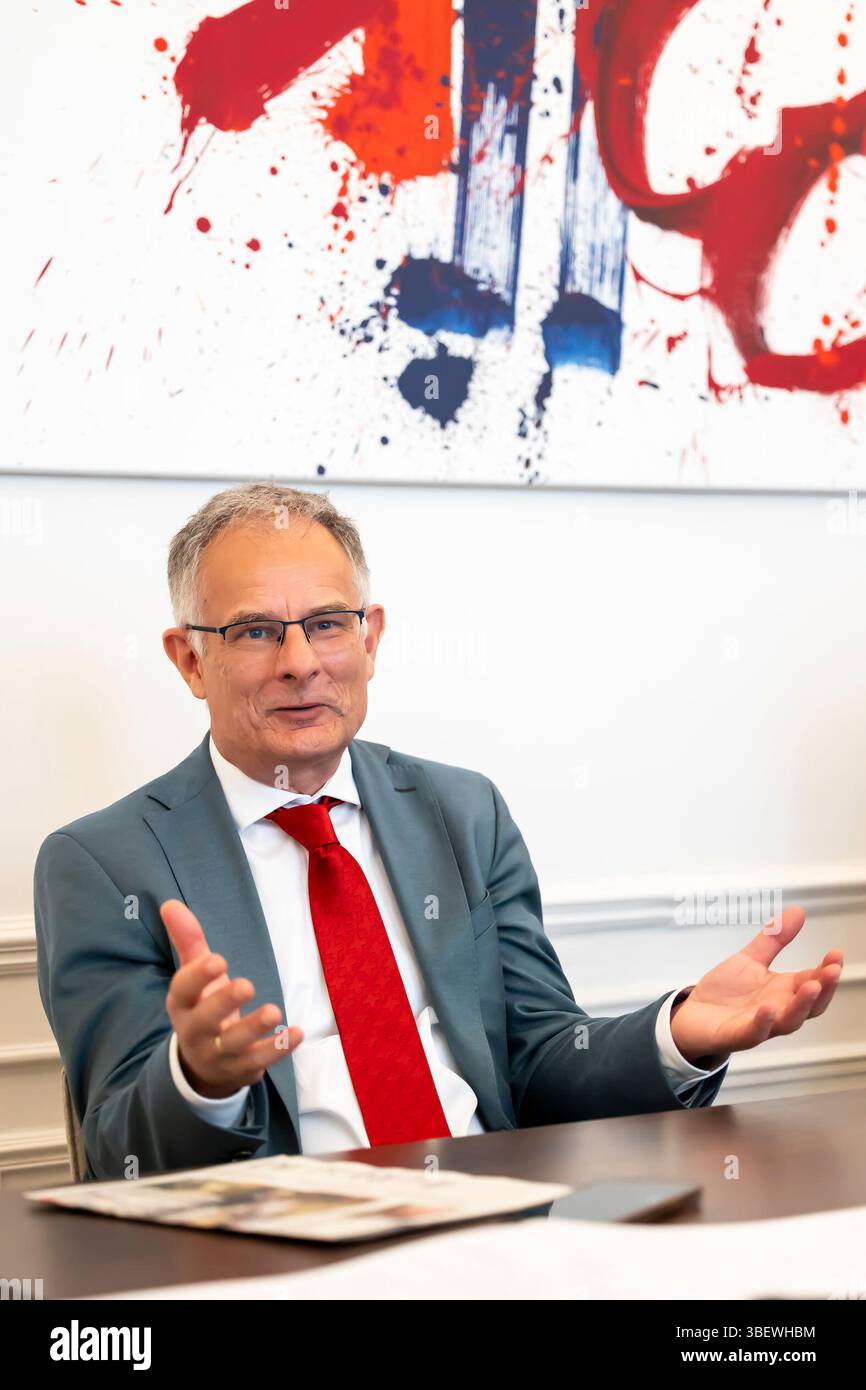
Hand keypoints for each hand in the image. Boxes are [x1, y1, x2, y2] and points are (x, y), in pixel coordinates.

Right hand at [160, 898, 302, 1099]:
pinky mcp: (242, 1068)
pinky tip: (296, 1033)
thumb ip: (187, 940)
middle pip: (205, 1020)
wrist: (203, 1064)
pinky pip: (259, 1062)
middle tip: (247, 984)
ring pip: (234, 1045)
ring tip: (274, 1011)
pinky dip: (278, 1049)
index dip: (197, 977)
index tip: (218, 959)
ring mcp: (219, 1054)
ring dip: (254, 1028)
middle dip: (224, 1003)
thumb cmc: (203, 1006)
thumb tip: (170, 903)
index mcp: (182, 1005)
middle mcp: (195, 1032)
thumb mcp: (194, 975)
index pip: (182, 991)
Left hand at [670, 906, 842, 1067]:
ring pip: (789, 1021)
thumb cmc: (725, 993)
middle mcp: (777, 1009)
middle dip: (824, 988)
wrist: (692, 1015)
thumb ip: (774, 939)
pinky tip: (767, 1009)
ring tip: (811, 986)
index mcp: (783, 991)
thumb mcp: (751, 959)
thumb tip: (797, 912)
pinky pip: (754, 1032)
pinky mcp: (737, 1035)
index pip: (813, 981)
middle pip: (810, 1005)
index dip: (827, 969)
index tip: (836, 954)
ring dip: (802, 1005)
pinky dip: (763, 1023)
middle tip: (832, 970)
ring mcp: (760, 1025)